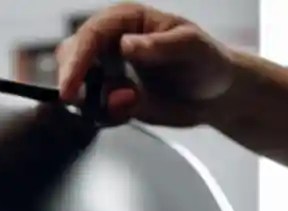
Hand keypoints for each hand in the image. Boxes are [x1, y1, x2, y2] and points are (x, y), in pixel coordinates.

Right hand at [57, 3, 235, 125]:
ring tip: (128, 107)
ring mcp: (107, 70)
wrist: (216, 95)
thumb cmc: (207, 62)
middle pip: (71, 55)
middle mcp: (110, 41)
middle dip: (74, 81)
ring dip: (91, 102)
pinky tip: (127, 114)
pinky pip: (92, 107)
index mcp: (127, 19)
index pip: (91, 34)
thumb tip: (125, 44)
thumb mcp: (193, 48)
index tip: (70, 88)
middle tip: (89, 102)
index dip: (77, 60)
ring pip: (76, 84)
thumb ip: (160, 46)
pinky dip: (102, 115)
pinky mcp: (110, 96)